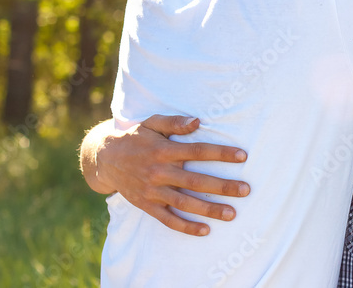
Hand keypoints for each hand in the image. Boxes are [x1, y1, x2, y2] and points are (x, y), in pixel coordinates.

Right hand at [81, 115, 250, 235]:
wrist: (106, 159)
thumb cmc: (135, 137)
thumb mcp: (152, 123)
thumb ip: (174, 122)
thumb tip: (197, 121)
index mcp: (163, 150)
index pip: (197, 151)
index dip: (220, 154)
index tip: (243, 156)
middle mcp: (159, 172)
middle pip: (196, 181)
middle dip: (222, 186)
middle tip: (246, 190)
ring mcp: (153, 191)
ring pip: (185, 203)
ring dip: (209, 209)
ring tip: (232, 213)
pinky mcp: (147, 205)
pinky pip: (168, 219)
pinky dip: (186, 227)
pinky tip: (205, 231)